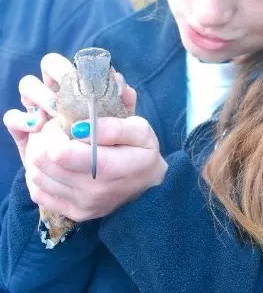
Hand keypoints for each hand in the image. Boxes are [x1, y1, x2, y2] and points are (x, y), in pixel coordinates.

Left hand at [3, 53, 166, 220]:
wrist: (151, 188)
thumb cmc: (144, 154)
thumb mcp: (141, 131)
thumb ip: (113, 126)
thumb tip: (79, 127)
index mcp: (111, 167)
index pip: (60, 153)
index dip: (54, 132)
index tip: (65, 124)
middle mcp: (93, 191)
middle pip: (43, 163)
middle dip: (44, 140)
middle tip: (58, 132)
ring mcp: (82, 205)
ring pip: (37, 176)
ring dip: (39, 156)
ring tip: (55, 145)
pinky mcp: (75, 213)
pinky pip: (39, 193)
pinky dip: (41, 175)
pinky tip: (55, 165)